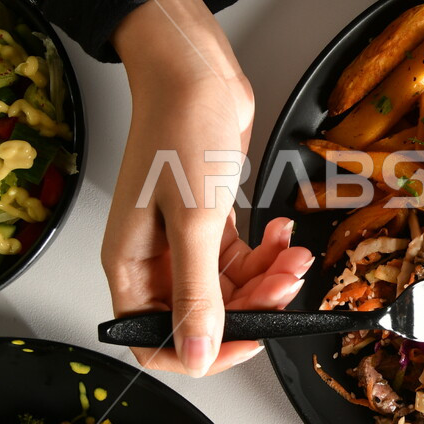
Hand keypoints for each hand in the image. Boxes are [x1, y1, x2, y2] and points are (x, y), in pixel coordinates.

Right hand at [103, 0, 312, 375]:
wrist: (194, 71)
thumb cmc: (180, 129)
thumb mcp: (194, 221)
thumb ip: (197, 292)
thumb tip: (196, 351)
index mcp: (131, 265)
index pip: (155, 340)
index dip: (201, 351)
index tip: (248, 339)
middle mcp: (154, 258)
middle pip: (202, 315)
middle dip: (250, 306)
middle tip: (283, 283)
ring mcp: (182, 238)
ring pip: (229, 287)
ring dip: (267, 278)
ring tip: (291, 253)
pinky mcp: (209, 218)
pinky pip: (240, 257)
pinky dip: (266, 252)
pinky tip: (281, 232)